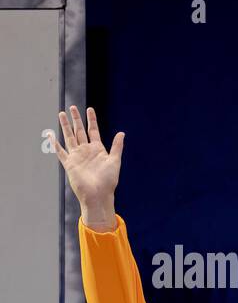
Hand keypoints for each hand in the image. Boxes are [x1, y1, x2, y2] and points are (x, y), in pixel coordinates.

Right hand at [49, 105, 122, 227]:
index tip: (90, 109)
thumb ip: (117, 147)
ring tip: (61, 114)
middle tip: (72, 107)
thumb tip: (122, 133)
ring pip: (69, 137)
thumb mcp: (114, 161)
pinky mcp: (69, 163)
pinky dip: (54, 143)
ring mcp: (77, 156)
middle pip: (80, 131)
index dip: (91, 120)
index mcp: (98, 150)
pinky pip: (60, 151)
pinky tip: (50, 135)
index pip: (93, 131)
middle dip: (76, 119)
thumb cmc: (108, 181)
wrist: (98, 194)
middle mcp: (86, 151)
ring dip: (65, 126)